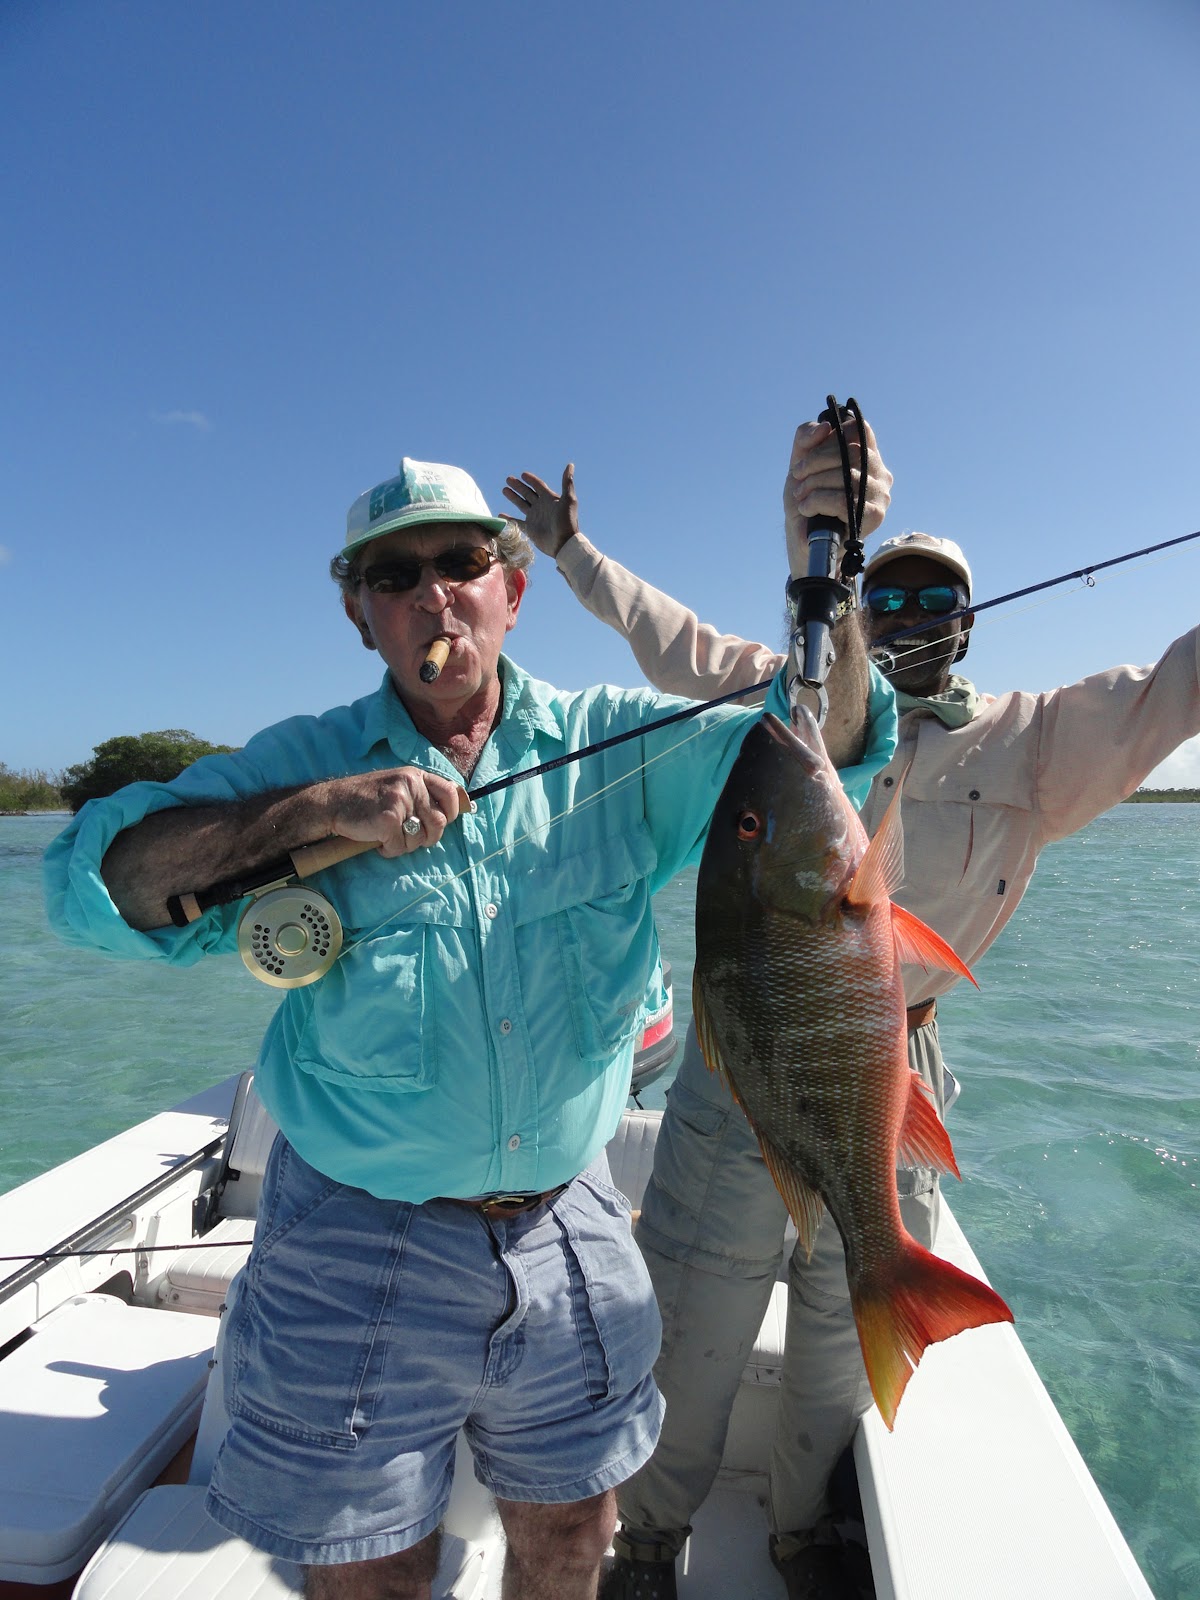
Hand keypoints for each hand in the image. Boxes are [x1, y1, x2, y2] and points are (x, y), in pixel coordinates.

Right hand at [326, 768, 463, 857]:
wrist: (332, 802)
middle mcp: (411, 785)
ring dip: (405, 845)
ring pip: (420, 839)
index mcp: (415, 776)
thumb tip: (447, 816)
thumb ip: (420, 795)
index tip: (439, 822)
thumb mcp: (397, 785)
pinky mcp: (388, 820)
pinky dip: (388, 850)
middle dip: (427, 837)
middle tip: (409, 837)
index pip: (451, 793)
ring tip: (388, 836)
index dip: (451, 812)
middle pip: (439, 823)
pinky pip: (399, 847)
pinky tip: (376, 840)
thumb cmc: (365, 799)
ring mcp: (399, 802)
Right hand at [502, 465, 578, 556]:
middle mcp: (541, 506)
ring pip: (522, 504)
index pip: (538, 485)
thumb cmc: (567, 522)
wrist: (563, 544)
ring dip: (513, 497)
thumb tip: (570, 464)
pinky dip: (509, 518)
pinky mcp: (530, 528)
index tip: (523, 474)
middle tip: (508, 479)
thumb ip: (567, 483)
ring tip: (504, 489)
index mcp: (550, 498)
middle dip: (518, 486)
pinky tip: (500, 514)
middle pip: (528, 493)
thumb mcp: (568, 500)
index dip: (531, 480)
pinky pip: (517, 522)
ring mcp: (535, 517)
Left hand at [784, 417, 892, 577]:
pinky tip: (808, 509)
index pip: (860, 429)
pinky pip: (843, 499)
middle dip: (815, 461)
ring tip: (801, 496)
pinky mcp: (874, 516)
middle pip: (850, 450)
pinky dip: (817, 501)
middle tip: (798, 476)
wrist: (804, 545)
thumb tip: (825, 427)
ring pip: (847, 475)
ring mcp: (880, 496)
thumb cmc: (806, 503)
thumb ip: (806, 440)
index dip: (835, 434)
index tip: (812, 449)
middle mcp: (880, 474)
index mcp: (866, 458)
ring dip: (813, 484)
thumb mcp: (800, 466)